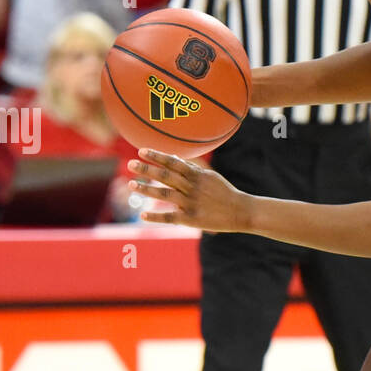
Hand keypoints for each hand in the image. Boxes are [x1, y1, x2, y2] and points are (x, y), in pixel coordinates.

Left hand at [129, 149, 249, 231]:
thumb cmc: (223, 193)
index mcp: (197, 175)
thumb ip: (191, 169)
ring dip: (146, 188)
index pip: (173, 162)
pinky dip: (156, 216)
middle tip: (130, 164)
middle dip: (147, 169)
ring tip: (131, 184)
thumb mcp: (209, 176)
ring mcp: (191, 203)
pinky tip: (143, 214)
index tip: (141, 151)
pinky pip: (170, 217)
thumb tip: (172, 158)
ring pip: (164, 194)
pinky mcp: (191, 219)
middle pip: (166, 176)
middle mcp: (192, 188)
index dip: (157, 156)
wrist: (240, 211)